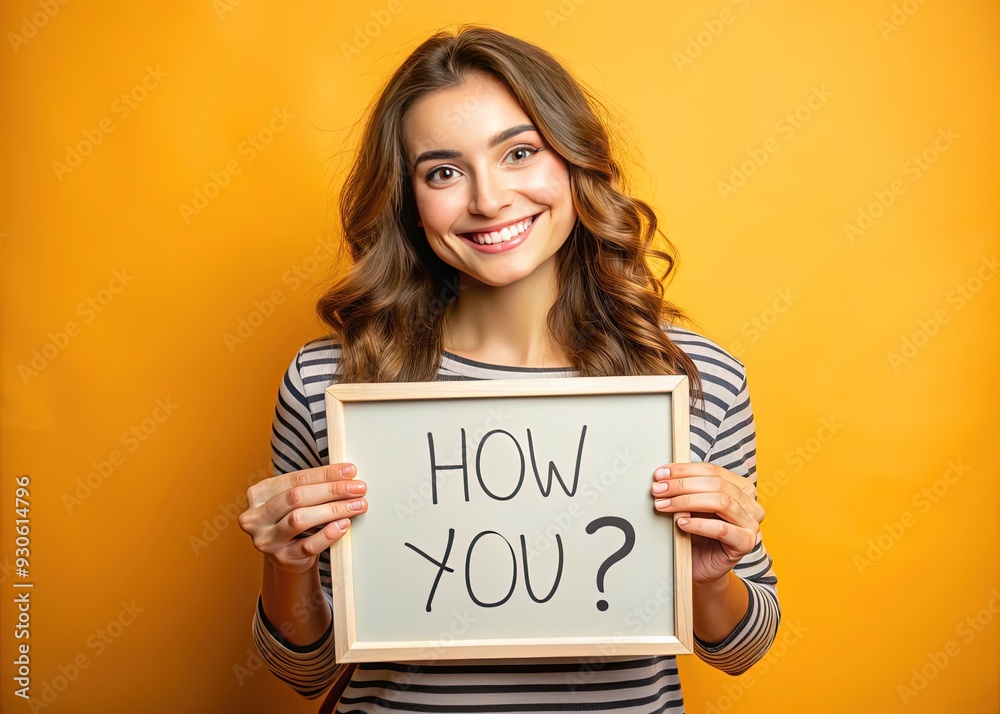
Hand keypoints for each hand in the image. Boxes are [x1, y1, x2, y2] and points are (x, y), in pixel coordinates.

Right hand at [238, 463, 367, 574]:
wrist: (286, 556)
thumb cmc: (293, 519)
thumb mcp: (293, 500)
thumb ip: (312, 486)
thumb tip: (347, 473)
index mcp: (259, 494)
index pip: (295, 479)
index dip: (325, 474)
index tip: (350, 471)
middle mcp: (257, 517)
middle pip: (297, 497)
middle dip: (332, 490)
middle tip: (358, 488)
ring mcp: (267, 540)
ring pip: (300, 519)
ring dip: (333, 510)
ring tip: (357, 505)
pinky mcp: (282, 558)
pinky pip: (308, 545)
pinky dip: (328, 534)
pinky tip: (344, 525)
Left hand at [650, 463, 763, 584]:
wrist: (700, 565)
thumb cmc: (697, 533)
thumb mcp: (692, 505)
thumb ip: (686, 489)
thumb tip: (663, 476)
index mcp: (740, 488)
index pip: (712, 470)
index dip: (684, 470)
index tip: (660, 474)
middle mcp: (750, 504)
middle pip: (716, 484)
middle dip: (682, 485)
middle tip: (658, 489)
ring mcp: (751, 524)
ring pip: (721, 502)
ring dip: (687, 501)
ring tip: (665, 505)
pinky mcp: (745, 543)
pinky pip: (721, 529)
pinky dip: (698, 524)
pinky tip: (681, 523)